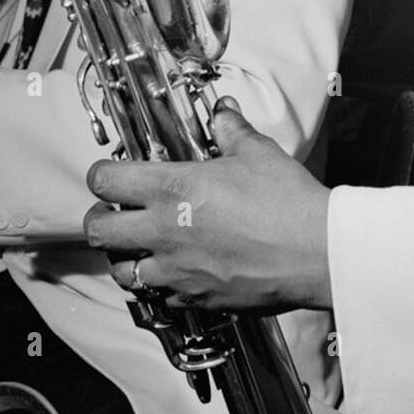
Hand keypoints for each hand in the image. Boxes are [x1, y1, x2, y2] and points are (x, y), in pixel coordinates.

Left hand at [84, 99, 332, 313]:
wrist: (315, 251)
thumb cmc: (286, 200)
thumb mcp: (256, 152)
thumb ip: (230, 131)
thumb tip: (223, 113)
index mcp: (171, 188)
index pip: (105, 181)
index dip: (100, 175)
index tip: (109, 173)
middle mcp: (163, 231)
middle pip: (99, 231)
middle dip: (99, 219)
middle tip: (112, 213)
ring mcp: (176, 271)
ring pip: (123, 272)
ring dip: (125, 258)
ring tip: (140, 248)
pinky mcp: (195, 299)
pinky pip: (160, 296)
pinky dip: (160, 285)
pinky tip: (177, 272)